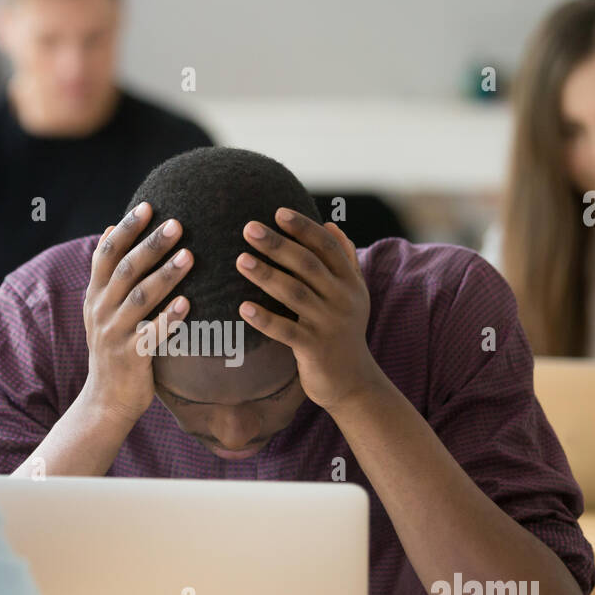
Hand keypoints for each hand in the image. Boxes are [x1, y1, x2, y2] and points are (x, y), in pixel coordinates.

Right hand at [80, 201, 193, 424]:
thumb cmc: (114, 347)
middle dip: (150, 245)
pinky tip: (188, 304)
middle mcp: (100, 310)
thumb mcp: (100, 308)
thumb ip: (106, 272)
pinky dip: (169, 318)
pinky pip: (151, 334)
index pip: (106, 254)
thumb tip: (107, 228)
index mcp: (94, 295)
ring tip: (189, 256)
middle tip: (177, 223)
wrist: (106, 400)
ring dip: (165, 276)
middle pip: (125, 270)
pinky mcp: (130, 357)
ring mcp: (113, 334)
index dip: (126, 229)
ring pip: (140, 298)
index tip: (148, 206)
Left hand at [236, 207, 385, 411]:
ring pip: (295, 294)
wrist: (353, 382)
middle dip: (277, 244)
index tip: (278, 212)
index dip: (303, 228)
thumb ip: (344, 260)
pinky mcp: (315, 349)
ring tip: (240, 261)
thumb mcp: (354, 295)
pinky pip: (286, 331)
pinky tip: (243, 307)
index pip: (326, 247)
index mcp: (350, 283)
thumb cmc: (345, 332)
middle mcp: (343, 300)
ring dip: (266, 275)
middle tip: (248, 228)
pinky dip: (265, 319)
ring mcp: (329, 325)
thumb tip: (332, 225)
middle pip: (307, 265)